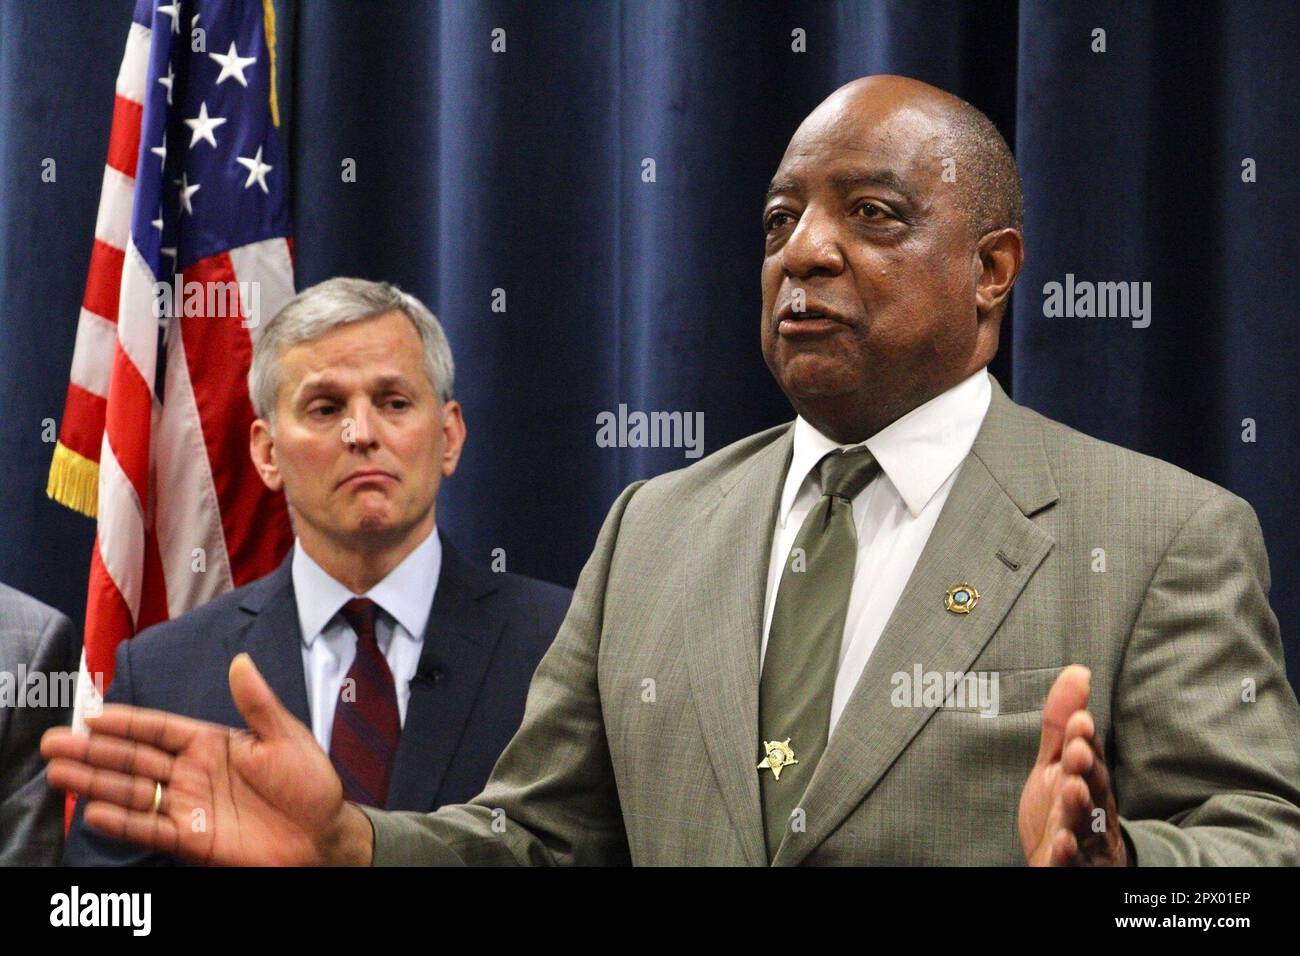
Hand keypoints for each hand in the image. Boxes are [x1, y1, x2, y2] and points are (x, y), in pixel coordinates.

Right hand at [42, 653, 373, 865]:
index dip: (126, 722)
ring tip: (58, 774)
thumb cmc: (310, 783)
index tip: (92, 714)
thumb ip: (257, 703)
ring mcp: (189, 805)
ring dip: (96, 783)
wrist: (323, 834)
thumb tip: (241, 661)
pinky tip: (94, 812)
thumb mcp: (286, 736)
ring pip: (133, 792)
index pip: (159, 728)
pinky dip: (123, 823)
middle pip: (135, 758)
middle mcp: (192, 772)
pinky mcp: (193, 839)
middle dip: (94, 750)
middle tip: (54, 742)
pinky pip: (151, 829)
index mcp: (212, 743)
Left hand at [1018, 664, 1127, 865]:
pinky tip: (1061, 842)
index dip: (1084, 740)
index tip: (1079, 721)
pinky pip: (1072, 862)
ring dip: (1078, 806)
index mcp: (1088, 781)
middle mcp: (1092, 810)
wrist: (1067, 864)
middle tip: (1078, 751)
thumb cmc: (1063, 807)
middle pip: (1093, 788)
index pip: (1090, 758)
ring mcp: (1084, 840)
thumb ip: (1061, 723)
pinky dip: (1068, 853)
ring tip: (1071, 789)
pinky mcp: (1071, 867)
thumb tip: (1078, 670)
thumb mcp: (1057, 763)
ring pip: (1085, 824)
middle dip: (1087, 769)